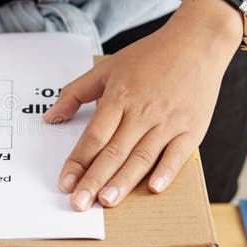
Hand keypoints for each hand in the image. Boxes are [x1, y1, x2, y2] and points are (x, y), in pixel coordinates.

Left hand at [44, 2, 239, 209]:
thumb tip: (50, 117)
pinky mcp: (192, 128)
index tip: (65, 182)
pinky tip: (153, 188)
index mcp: (120, 96)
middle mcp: (143, 111)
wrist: (197, 42)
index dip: (78, 161)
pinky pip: (178, 154)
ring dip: (124, 182)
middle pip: (114, 151)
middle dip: (94, 180)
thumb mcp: (106, 68)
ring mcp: (169, 121)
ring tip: (106, 202)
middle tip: (78, 204)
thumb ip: (75, 93)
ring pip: (142, 157)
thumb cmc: (149, 56)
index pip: (94, 135)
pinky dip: (166, 171)